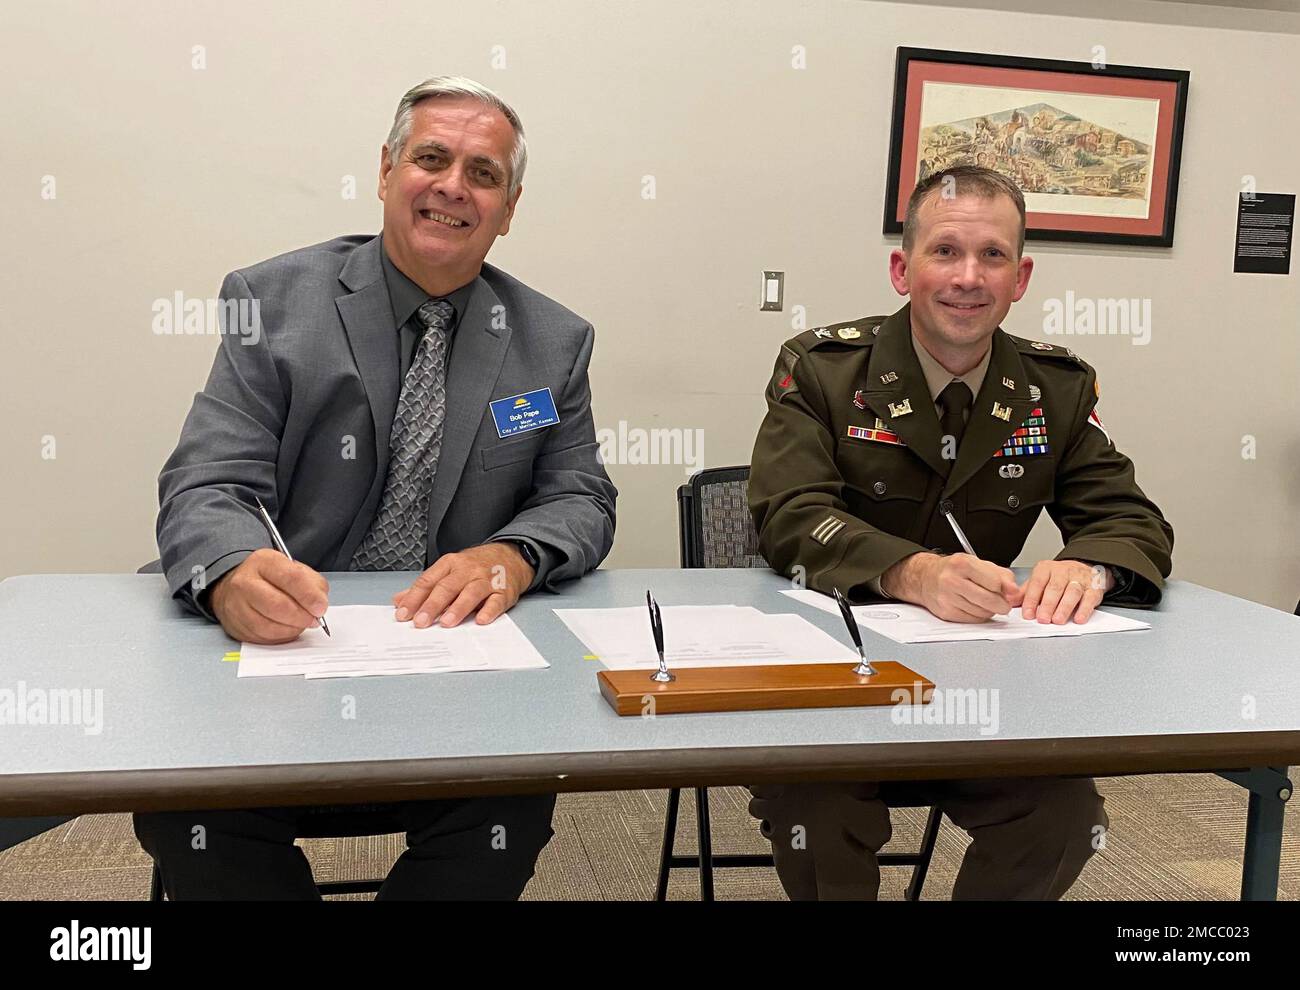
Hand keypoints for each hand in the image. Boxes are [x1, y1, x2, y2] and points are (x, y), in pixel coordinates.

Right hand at [209, 548, 329, 644]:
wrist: (238, 588)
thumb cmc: (271, 579)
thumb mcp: (295, 569)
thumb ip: (313, 585)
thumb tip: (319, 606)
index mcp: (264, 561)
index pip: (291, 578)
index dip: (309, 596)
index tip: (320, 608)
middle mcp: (245, 582)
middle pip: (277, 605)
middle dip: (302, 616)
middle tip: (313, 620)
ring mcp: (236, 605)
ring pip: (269, 626)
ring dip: (292, 629)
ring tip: (301, 623)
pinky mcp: (236, 626)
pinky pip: (263, 638)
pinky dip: (281, 636)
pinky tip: (287, 628)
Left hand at [393, 542, 534, 627]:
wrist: (510, 556)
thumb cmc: (475, 567)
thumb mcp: (448, 570)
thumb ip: (425, 586)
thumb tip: (399, 600)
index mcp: (450, 564)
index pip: (428, 581)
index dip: (414, 598)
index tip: (403, 614)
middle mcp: (467, 570)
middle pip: (447, 587)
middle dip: (432, 605)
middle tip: (421, 622)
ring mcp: (486, 580)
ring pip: (470, 593)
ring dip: (458, 608)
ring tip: (446, 622)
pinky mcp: (504, 591)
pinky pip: (496, 601)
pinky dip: (489, 610)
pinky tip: (481, 620)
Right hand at [883, 552, 1021, 622]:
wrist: (926, 578)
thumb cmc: (954, 570)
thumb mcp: (978, 563)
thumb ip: (1001, 575)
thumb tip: (1014, 591)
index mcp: (962, 564)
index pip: (994, 582)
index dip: (1005, 589)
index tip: (1008, 591)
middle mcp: (952, 580)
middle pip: (989, 600)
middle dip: (1002, 604)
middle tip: (1003, 603)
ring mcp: (947, 598)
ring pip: (982, 612)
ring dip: (990, 610)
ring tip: (986, 602)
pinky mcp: (946, 612)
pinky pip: (973, 620)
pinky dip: (979, 616)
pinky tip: (975, 607)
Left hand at [1019, 559, 1111, 623]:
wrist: (1084, 567)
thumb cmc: (1057, 578)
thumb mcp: (1039, 581)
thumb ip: (1025, 592)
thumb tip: (1009, 601)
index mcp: (1046, 568)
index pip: (1037, 583)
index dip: (1032, 599)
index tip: (1028, 614)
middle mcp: (1063, 571)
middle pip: (1055, 588)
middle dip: (1048, 605)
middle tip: (1043, 619)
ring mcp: (1079, 579)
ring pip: (1072, 592)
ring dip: (1064, 608)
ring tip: (1058, 620)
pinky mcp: (1094, 588)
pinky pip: (1090, 598)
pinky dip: (1085, 609)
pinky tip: (1079, 618)